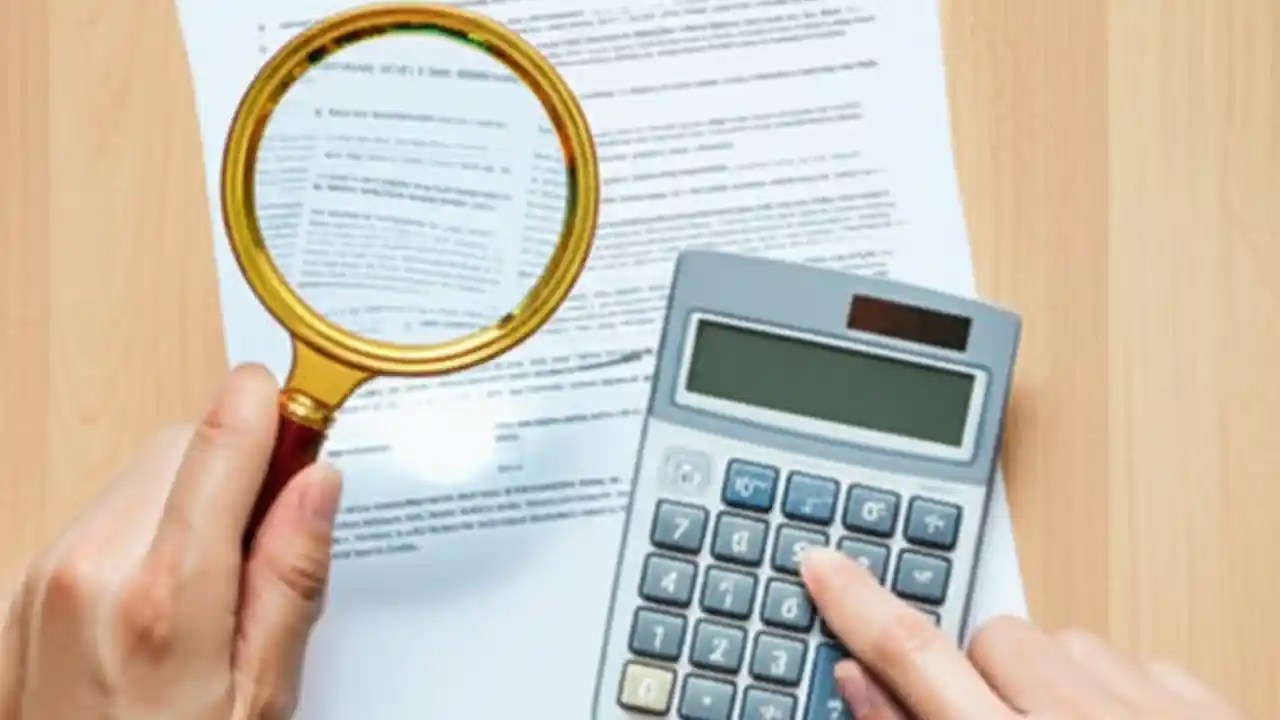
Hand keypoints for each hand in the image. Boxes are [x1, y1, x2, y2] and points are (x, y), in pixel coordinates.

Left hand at [0, 365, 340, 719]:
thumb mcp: (261, 697)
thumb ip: (291, 576)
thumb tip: (318, 482)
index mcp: (164, 592)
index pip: (223, 437)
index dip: (272, 408)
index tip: (305, 411)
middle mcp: (92, 566)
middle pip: (182, 443)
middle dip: (238, 462)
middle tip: (277, 524)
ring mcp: (46, 574)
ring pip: (143, 472)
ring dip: (191, 495)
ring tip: (220, 578)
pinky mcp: (25, 587)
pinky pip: (104, 513)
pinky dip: (148, 526)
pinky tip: (168, 592)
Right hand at [799, 548, 1245, 718]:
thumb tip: (858, 682)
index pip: (914, 657)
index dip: (857, 606)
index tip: (822, 563)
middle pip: (991, 640)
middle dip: (983, 678)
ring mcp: (1151, 708)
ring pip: (1064, 643)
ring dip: (1053, 684)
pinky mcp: (1205, 705)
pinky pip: (1136, 661)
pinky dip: (1118, 694)